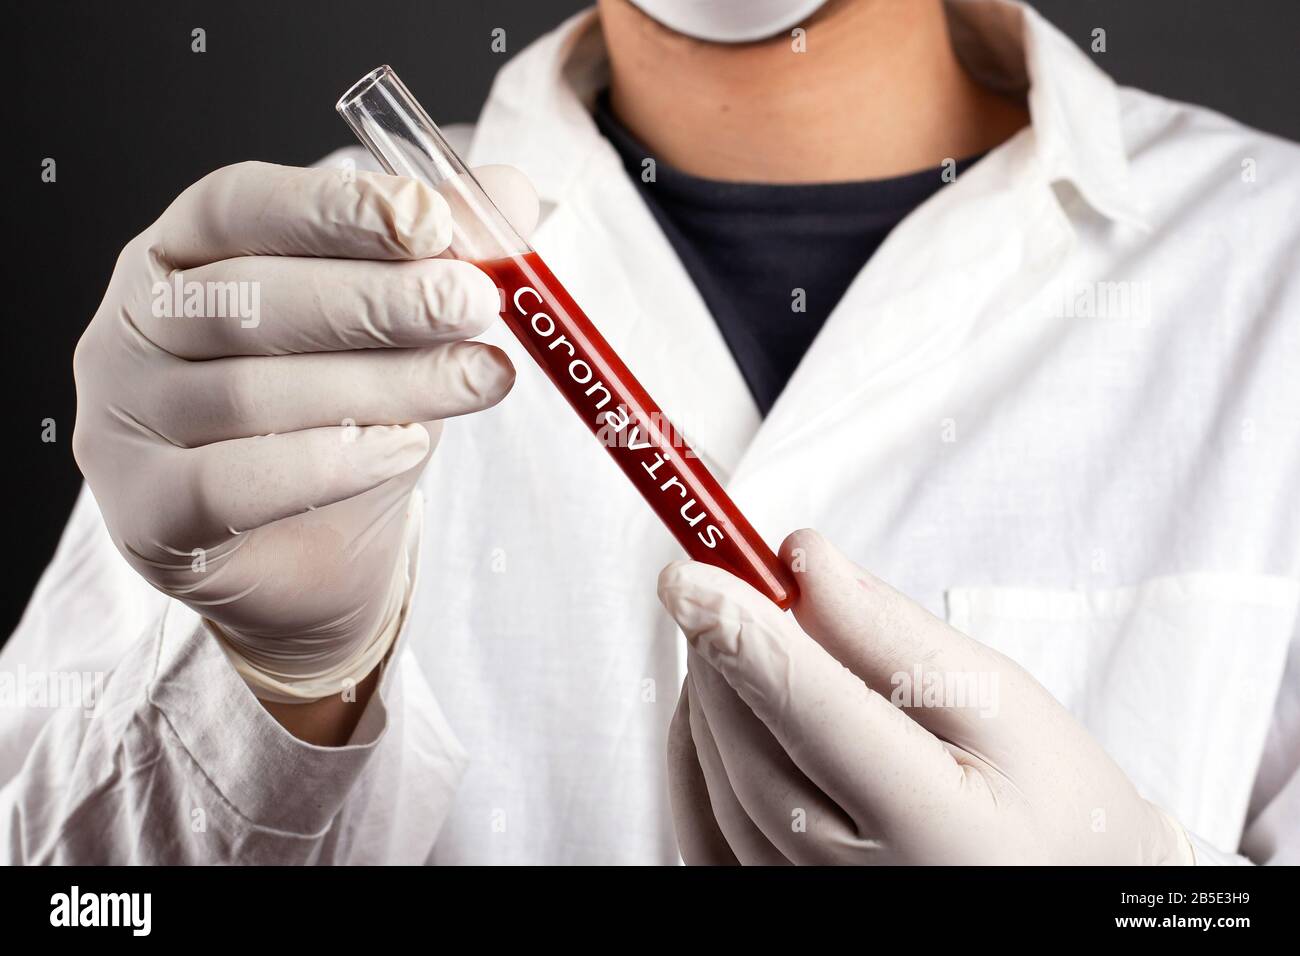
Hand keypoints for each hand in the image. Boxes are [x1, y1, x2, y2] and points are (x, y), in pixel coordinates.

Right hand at [74, 160, 536, 705]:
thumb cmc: (343, 419)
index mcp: (180, 253)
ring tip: (473, 381)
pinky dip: (328, 465)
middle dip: (376, 300)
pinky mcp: (143, 515)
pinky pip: (231, 485)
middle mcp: (132, 326)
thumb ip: (439, 256)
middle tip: (474, 304)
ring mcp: (125, 423)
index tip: (431, 220)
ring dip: (380, 384)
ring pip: (250, 393)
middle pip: (246, 299)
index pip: (236, 205)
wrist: (314, 556)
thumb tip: (512, 196)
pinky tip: (404, 447)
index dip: (333, 209)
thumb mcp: (398, 329)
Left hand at [658, 530, 1193, 864]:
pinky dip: (696, 755)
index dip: (744, 638)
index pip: (815, 716)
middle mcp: (864, 887)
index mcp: (939, 831)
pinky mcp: (775, 912)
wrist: (1058, 879)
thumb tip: (802, 562)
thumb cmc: (1046, 795)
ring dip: (711, 697)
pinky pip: (701, 831)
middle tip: (725, 584)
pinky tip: (723, 705)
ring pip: (717, 787)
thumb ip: (891, 631)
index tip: (687, 577)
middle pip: (751, 750)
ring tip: (745, 640)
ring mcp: (811, 911)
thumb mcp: (996, 698)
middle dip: (724, 654)